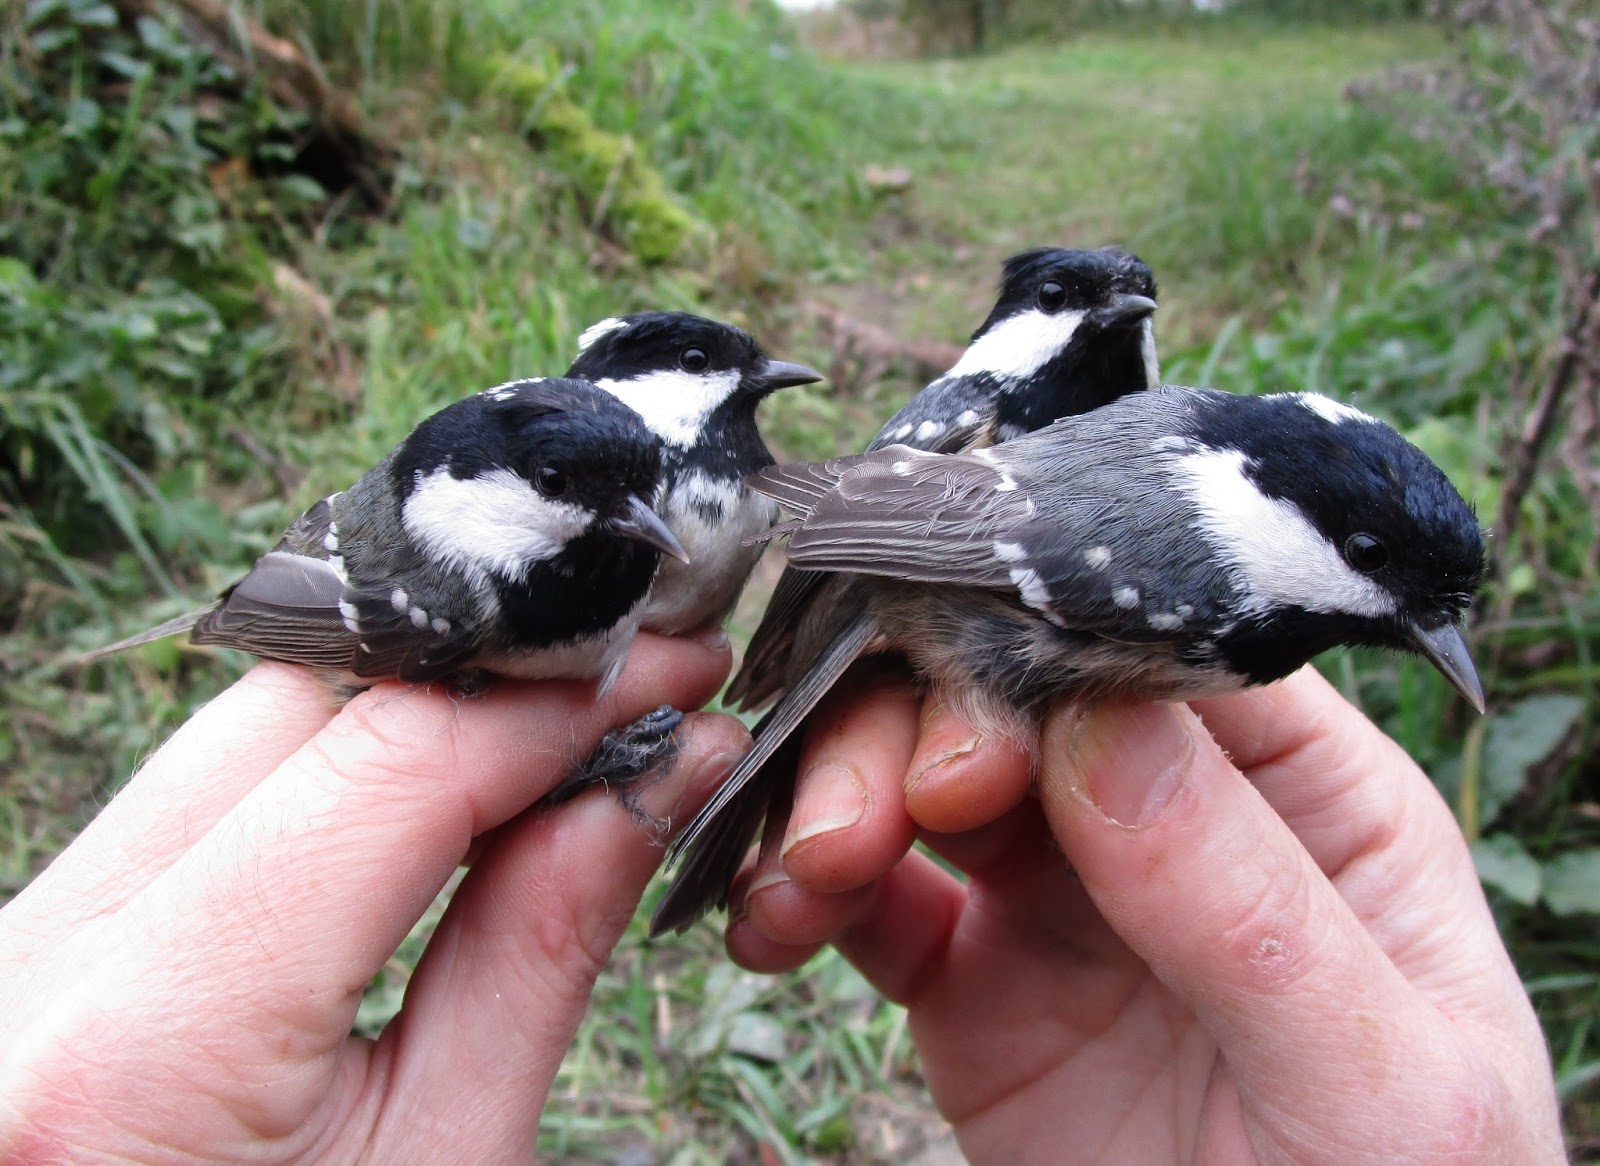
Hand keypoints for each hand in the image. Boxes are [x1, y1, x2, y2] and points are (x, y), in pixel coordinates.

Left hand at [0, 634, 749, 1162]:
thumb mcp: (446, 1163)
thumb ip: (535, 954)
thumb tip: (649, 780)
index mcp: (140, 1051)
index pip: (381, 769)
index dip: (550, 703)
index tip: (668, 676)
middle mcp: (32, 969)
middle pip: (295, 710)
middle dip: (483, 684)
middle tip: (627, 698)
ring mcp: (15, 948)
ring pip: (237, 734)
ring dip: (410, 721)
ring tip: (549, 750)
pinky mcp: (38, 948)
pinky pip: (194, 801)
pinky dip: (329, 775)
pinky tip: (434, 803)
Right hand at [729, 667, 1564, 1162]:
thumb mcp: (1375, 1079)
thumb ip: (1247, 905)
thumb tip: (1099, 725)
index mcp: (1309, 801)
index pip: (1174, 655)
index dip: (1059, 645)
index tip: (974, 694)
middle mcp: (1172, 818)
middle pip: (1021, 698)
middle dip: (923, 725)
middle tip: (875, 813)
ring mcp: (1064, 896)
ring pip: (925, 773)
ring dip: (843, 789)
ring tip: (808, 873)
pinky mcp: (972, 980)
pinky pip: (872, 901)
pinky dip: (803, 890)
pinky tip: (770, 920)